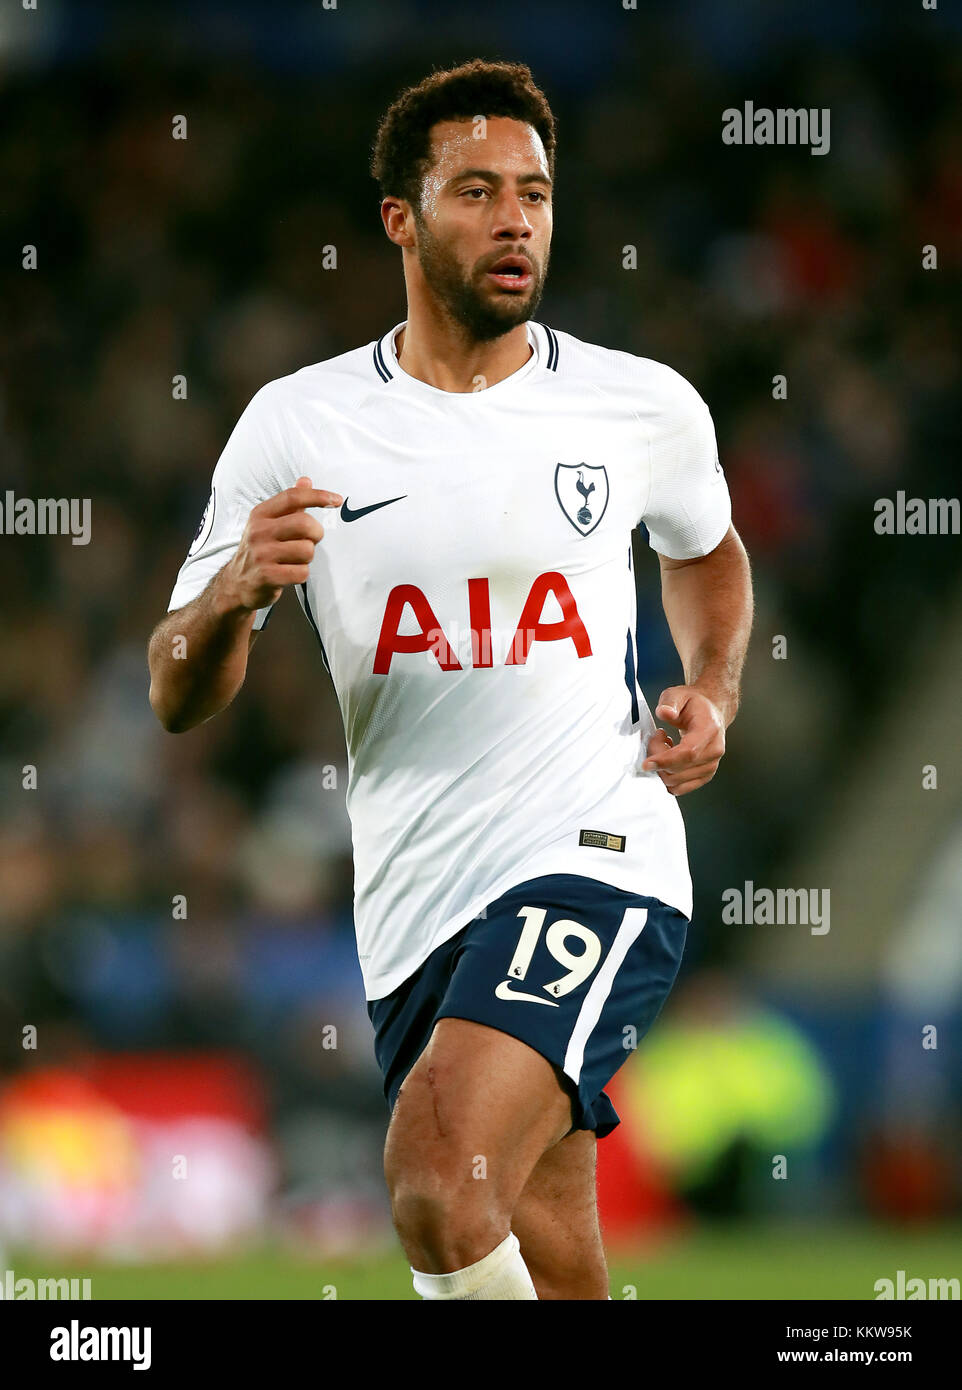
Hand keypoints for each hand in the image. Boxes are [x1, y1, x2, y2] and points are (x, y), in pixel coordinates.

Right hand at [220, 476, 342, 611]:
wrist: (237, 583)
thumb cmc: (260, 549)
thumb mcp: (268, 522)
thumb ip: (289, 503)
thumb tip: (306, 480)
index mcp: (260, 514)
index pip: (293, 497)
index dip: (318, 496)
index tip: (337, 500)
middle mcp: (259, 531)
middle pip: (305, 524)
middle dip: (316, 534)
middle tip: (310, 540)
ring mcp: (262, 554)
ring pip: (307, 550)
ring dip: (308, 557)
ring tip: (294, 559)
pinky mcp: (267, 576)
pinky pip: (302, 572)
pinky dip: (302, 574)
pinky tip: (290, 573)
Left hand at [641, 685, 725, 795]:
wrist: (711, 711)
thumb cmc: (694, 704)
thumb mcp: (678, 694)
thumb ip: (670, 702)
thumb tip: (665, 713)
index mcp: (710, 730)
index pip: (688, 752)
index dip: (666, 760)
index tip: (647, 763)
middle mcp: (714, 751)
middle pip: (679, 770)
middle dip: (658, 758)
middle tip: (656, 738)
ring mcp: (711, 766)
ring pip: (676, 782)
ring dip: (662, 768)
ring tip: (664, 746)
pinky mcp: (704, 776)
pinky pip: (679, 788)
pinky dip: (667, 777)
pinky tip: (668, 759)